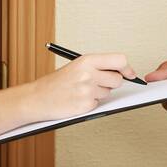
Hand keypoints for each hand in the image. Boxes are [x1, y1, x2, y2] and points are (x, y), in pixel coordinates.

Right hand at [22, 53, 141, 122]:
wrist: (37, 98)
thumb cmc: (56, 82)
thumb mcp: (77, 66)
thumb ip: (99, 66)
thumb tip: (123, 71)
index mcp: (87, 60)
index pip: (119, 60)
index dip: (127, 68)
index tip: (130, 74)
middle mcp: (88, 74)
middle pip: (117, 80)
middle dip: (111, 83)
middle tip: (96, 83)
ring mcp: (87, 91)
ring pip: (108, 93)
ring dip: (99, 93)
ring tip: (81, 91)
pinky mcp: (85, 105)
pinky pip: (98, 104)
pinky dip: (91, 103)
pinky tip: (77, 99)